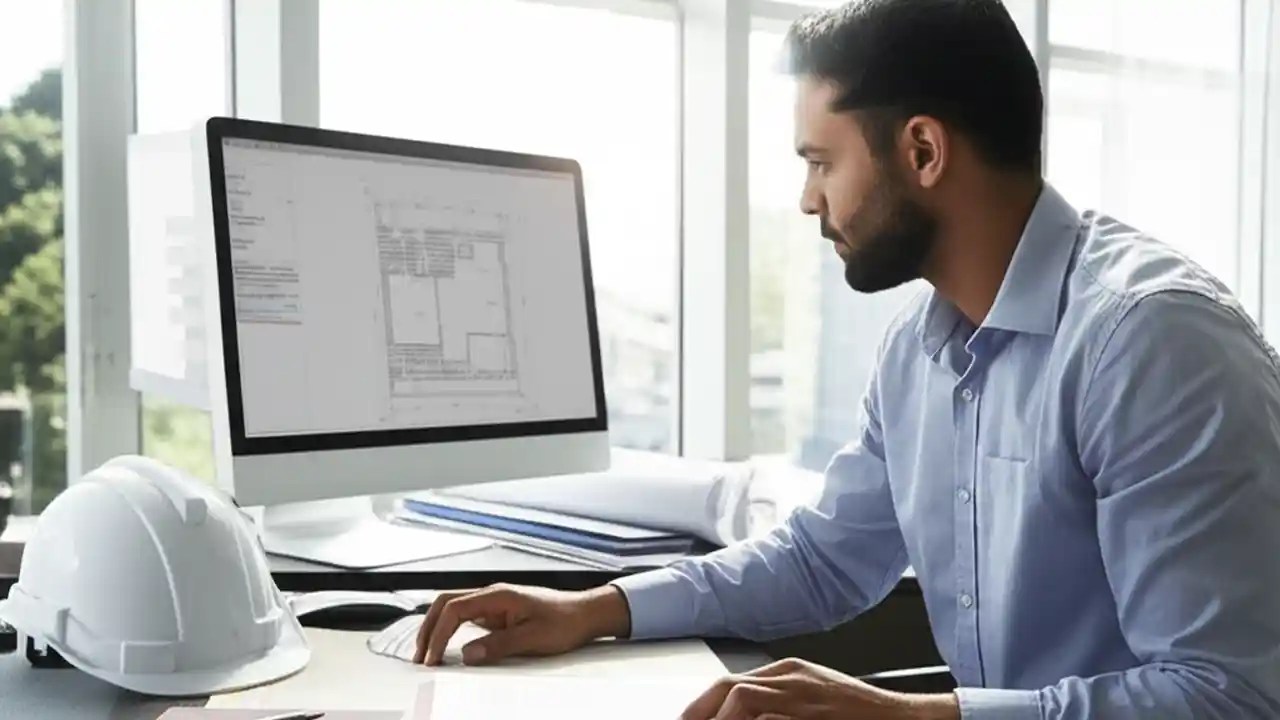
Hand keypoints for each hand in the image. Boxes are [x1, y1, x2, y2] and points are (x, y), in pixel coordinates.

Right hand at [412, 583, 630, 665]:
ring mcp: (494, 603)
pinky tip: (446, 645)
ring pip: (453, 608)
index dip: (438, 634)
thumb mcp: (533, 638)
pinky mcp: (498, 613)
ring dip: (436, 628)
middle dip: (428, 628)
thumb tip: (467, 655)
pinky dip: (450, 630)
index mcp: (498, 595)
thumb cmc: (565, 621)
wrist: (585, 614)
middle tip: (419, 655)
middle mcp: (492, 595)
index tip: (431, 658)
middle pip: (446, 603)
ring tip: (426, 652)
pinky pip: (466, 617)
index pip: (454, 609)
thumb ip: (499, 645)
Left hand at [681, 657, 959, 719]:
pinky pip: (771, 716)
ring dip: (721, 718)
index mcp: (788, 672)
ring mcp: (803, 693)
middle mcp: (791, 677)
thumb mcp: (810, 702)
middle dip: (701, 711)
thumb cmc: (858, 714)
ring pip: (743, 697)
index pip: (731, 684)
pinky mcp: (813, 710)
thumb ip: (776, 706)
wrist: (902, 718)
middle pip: (730, 687)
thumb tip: (735, 714)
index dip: (702, 706)